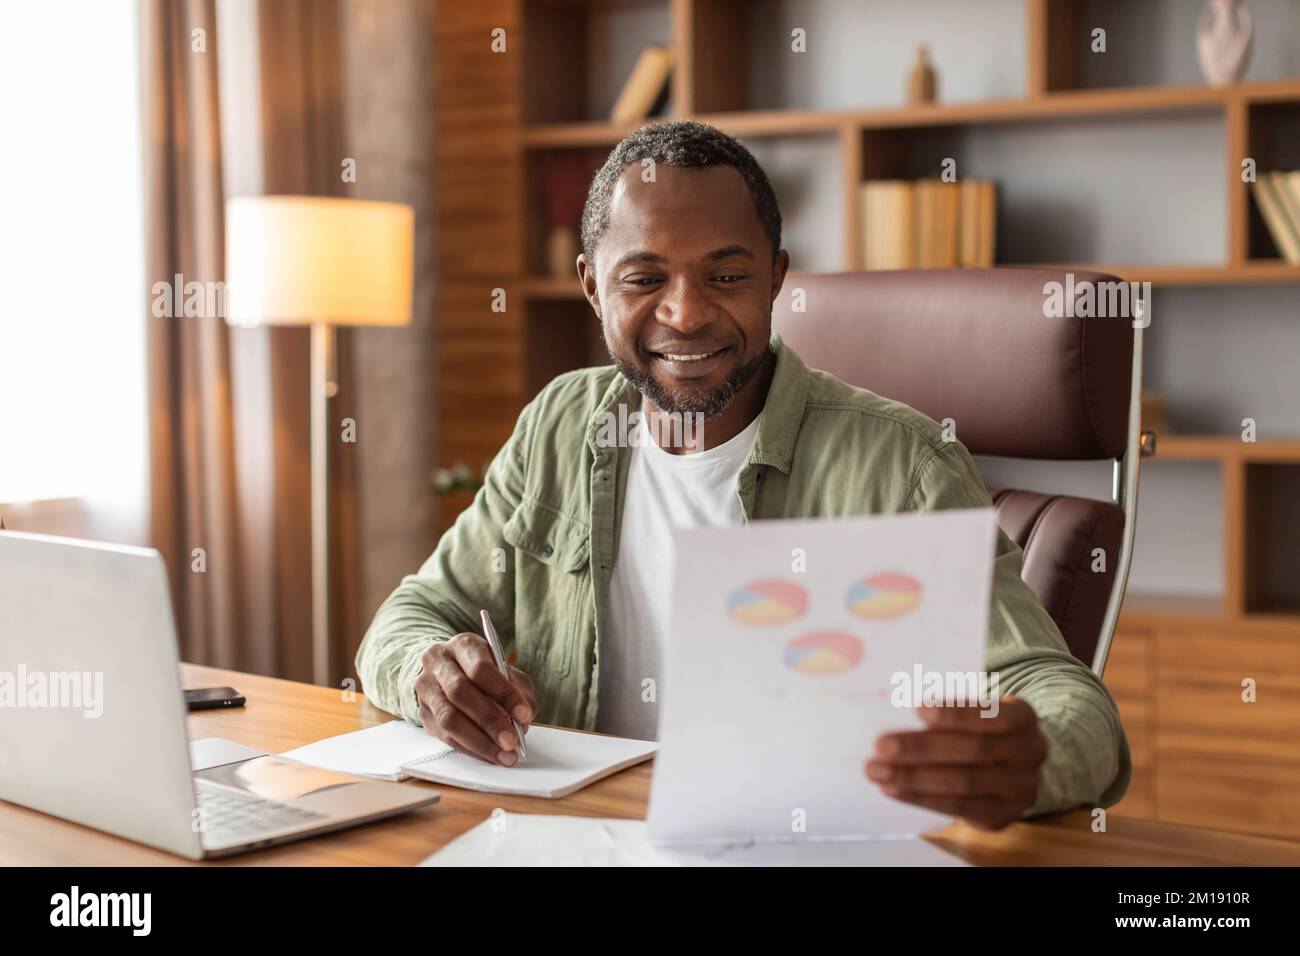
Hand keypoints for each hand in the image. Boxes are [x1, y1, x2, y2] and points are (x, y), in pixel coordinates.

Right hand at [415, 632, 537, 766]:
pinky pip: (445, 736)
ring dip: (480, 741)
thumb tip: (523, 719)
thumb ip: (519, 691)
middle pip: (461, 693)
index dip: (504, 693)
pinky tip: (490, 756)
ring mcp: (426, 688)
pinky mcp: (423, 714)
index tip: (524, 714)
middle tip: (512, 740)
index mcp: (463, 645)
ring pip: (449, 718)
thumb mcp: (506, 670)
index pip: (481, 669)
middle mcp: (439, 663)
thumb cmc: (483, 671)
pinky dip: (471, 749)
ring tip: (504, 754)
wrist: (446, 671)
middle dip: (490, 720)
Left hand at [865, 696, 1047, 829]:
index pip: (992, 714)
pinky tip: (894, 790)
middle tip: (883, 745)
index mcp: (1023, 717)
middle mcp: (1029, 752)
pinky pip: (959, 808)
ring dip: (915, 778)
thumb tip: (896, 701)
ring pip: (964, 783)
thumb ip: (949, 706)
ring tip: (879, 771)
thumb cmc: (980, 726)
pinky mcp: (1002, 814)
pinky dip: (922, 799)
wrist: (1010, 765)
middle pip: (973, 751)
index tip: (917, 709)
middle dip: (923, 748)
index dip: (955, 713)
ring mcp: (1020, 787)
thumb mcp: (976, 709)